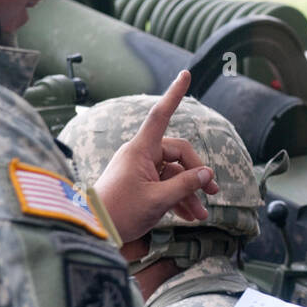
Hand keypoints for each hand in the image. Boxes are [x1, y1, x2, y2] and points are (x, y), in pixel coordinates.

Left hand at [92, 70, 220, 240]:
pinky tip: (191, 216)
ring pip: (173, 173)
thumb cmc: (120, 212)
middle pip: (178, 154)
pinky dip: (178, 199)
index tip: (185, 74)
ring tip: (202, 214)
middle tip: (212, 192)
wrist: (93, 232)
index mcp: (141, 150)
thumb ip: (185, 185)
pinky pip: (165, 185)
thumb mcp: (158, 200)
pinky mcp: (139, 184)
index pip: (161, 114)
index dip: (174, 94)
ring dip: (189, 192)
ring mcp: (139, 170)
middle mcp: (140, 155)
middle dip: (196, 173)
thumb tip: (206, 173)